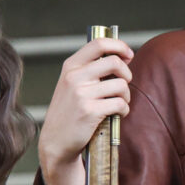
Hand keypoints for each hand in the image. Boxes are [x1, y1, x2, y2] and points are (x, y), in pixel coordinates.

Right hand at [39, 38, 132, 173]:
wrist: (56, 140)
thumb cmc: (69, 111)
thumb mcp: (72, 84)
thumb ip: (91, 69)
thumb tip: (122, 56)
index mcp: (71, 66)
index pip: (98, 44)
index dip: (119, 46)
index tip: (128, 54)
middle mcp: (75, 77)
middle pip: (114, 62)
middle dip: (127, 74)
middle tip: (124, 84)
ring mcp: (82, 94)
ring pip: (121, 85)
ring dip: (126, 96)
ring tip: (118, 103)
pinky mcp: (90, 111)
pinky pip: (120, 104)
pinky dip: (124, 110)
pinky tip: (117, 114)